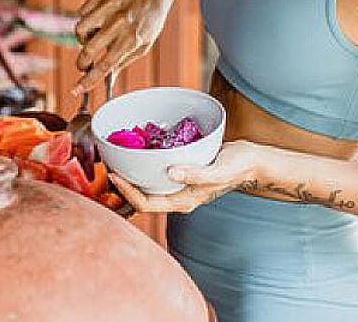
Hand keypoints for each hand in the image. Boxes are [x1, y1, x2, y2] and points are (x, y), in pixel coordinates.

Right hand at [74, 0, 175, 93]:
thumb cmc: (150, 19)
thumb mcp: (144, 44)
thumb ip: (124, 61)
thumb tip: (108, 80)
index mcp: (132, 37)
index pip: (106, 64)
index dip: (89, 80)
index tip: (77, 90)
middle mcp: (120, 22)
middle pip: (89, 48)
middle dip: (82, 62)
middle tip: (83, 65)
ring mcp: (109, 6)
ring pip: (80, 29)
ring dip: (83, 38)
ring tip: (93, 38)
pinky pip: (82, 12)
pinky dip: (86, 20)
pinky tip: (97, 21)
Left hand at [107, 140, 263, 213]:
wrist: (250, 160)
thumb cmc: (237, 166)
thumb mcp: (218, 170)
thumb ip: (196, 173)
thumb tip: (171, 172)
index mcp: (183, 201)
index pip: (146, 203)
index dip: (126, 192)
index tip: (113, 175)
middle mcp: (178, 197)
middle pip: (142, 199)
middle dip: (122, 187)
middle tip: (107, 167)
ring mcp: (179, 187)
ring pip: (148, 187)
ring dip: (131, 178)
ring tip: (115, 161)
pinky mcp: (180, 175)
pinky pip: (156, 175)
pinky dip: (144, 168)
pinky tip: (136, 154)